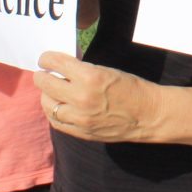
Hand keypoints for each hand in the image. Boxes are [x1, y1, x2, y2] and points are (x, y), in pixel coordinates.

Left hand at [36, 51, 158, 141]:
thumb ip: (82, 70)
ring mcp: (80, 118)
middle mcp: (81, 98)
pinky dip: (53, 112)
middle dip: (41, 76)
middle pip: (45, 84)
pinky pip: (56, 121)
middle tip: (43, 73)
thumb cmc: (131, 88)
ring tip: (51, 91)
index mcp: (90, 77)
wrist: (149, 115)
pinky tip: (57, 106)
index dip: (46, 59)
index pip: (55, 63)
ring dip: (46, 95)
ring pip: (47, 104)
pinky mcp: (81, 132)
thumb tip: (61, 67)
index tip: (45, 59)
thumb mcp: (106, 70)